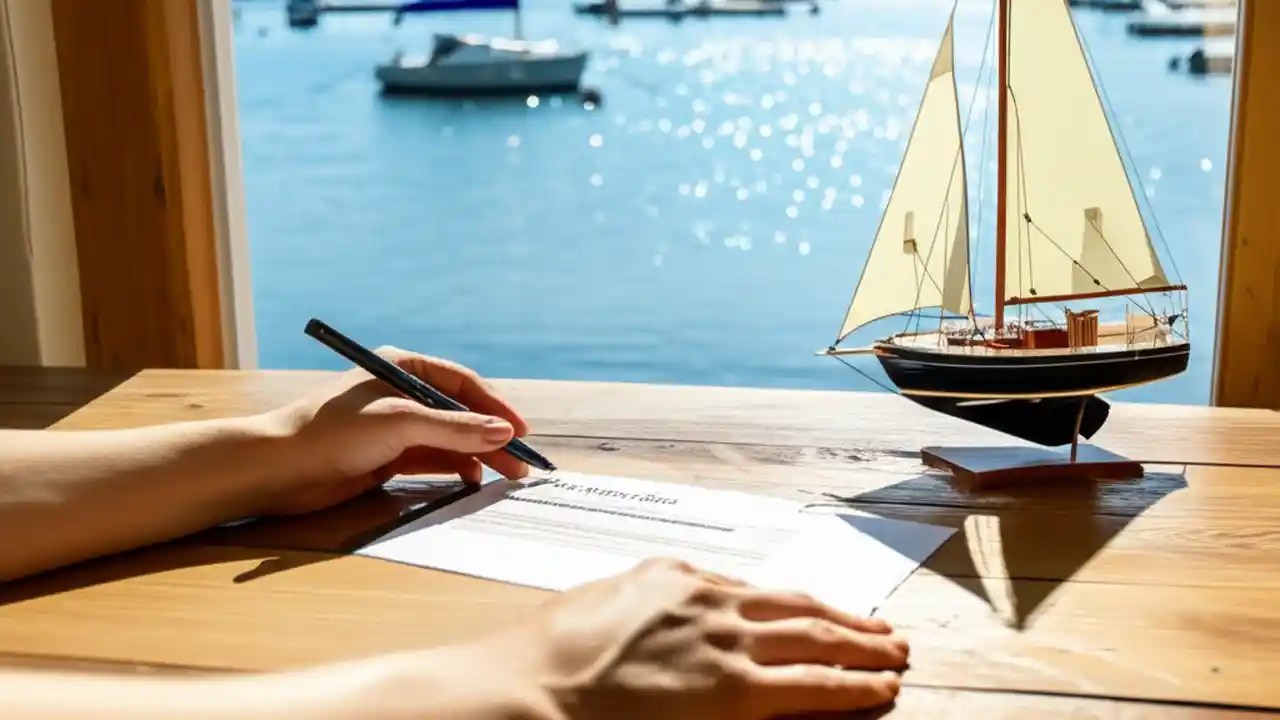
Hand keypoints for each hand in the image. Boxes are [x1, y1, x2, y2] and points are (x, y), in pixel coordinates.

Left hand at [258, 347, 530, 515]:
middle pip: (461, 413)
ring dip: (479, 455)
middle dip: (492, 436)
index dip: (495, 407)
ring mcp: (396, 426)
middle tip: (521, 463)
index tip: (521, 432)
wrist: (277, 469)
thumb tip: (504, 432)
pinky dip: (457, 468)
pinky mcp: (388, 456)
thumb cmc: (331, 432)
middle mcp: (401, 393)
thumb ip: (453, 429)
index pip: (462, 383)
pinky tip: (472, 479)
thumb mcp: (399, 424)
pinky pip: (434, 459)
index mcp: (402, 367)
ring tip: (505, 477)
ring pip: (451, 439)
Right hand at [336, 558, 907, 718]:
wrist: (533, 687)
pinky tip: (875, 688)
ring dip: (861, 647)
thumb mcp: (605, 600)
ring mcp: (725, 644)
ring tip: (893, 655)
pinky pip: (809, 685)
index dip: (795, 607)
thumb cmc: (550, 655)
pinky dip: (849, 685)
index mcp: (676, 578)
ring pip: (815, 639)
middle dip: (846, 620)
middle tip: (884, 631)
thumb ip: (649, 596)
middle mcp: (710, 602)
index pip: (755, 593)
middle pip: (798, 609)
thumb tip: (673, 599)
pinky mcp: (735, 692)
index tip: (817, 613)